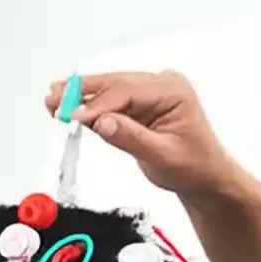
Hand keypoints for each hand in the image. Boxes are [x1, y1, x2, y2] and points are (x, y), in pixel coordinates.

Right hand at [45, 72, 243, 202]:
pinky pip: (113, 99)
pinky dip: (92, 104)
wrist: (206, 177)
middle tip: (54, 99)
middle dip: (82, 93)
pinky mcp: (142, 101)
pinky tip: (70, 106)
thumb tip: (102, 122)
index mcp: (174, 91)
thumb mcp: (162, 157)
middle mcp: (163, 84)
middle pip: (115, 84)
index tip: (73, 117)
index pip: (127, 92)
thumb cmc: (194, 167)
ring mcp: (152, 91)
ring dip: (82, 96)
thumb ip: (131, 138)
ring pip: (111, 89)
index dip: (97, 104)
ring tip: (54, 100)